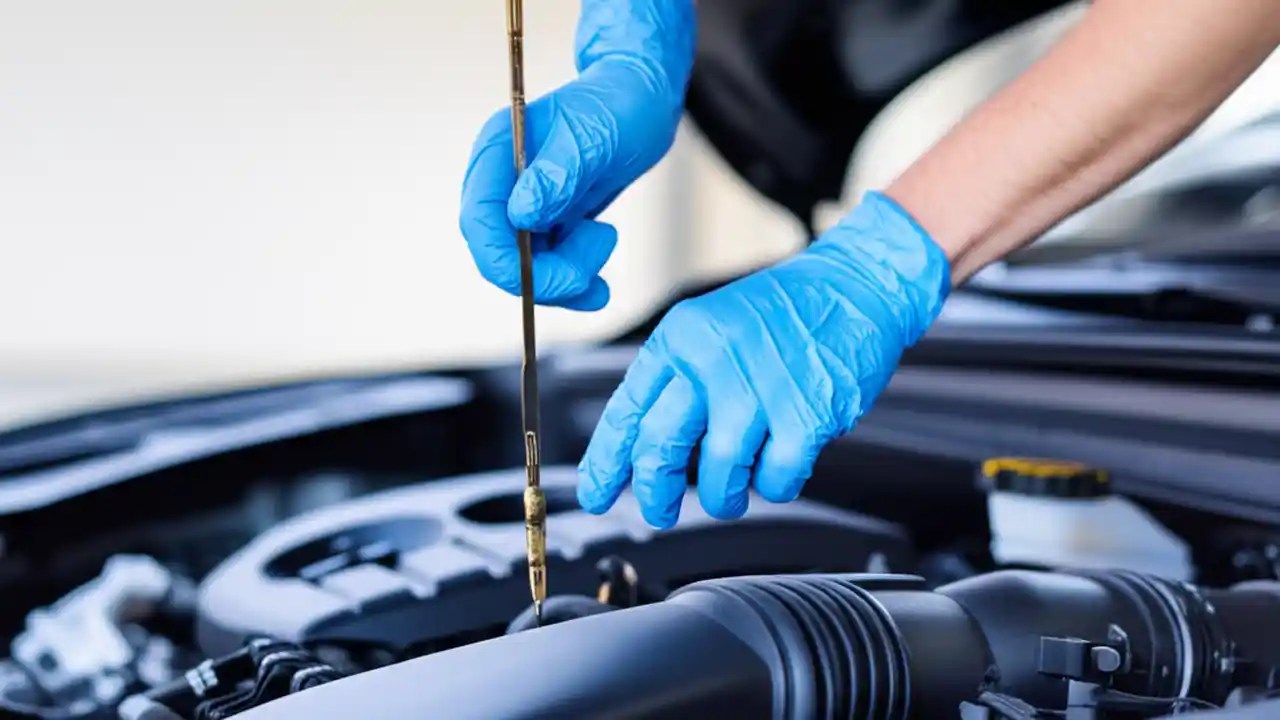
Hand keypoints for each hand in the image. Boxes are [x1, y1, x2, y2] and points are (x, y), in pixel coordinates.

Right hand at [459, 0, 695, 310]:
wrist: (642, 102)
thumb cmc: (619, 106)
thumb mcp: (592, 137)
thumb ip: (556, 174)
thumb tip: (521, 213)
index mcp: (498, 151)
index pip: (480, 219)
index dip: (503, 260)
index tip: (543, 279)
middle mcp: (503, 180)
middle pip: (499, 251)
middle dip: (543, 274)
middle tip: (588, 270)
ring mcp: (524, 203)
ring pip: (526, 267)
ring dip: (566, 276)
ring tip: (605, 241)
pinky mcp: (547, 220)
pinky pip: (549, 266)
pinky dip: (574, 282)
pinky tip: (600, 286)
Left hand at [576, 192, 951, 527]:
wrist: (857, 286)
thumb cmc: (786, 312)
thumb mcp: (712, 327)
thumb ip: (678, 380)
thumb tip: (643, 445)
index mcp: (682, 338)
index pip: (628, 410)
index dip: (606, 461)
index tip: (595, 492)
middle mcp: (713, 363)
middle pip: (659, 449)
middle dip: (654, 494)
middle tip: (658, 510)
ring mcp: (759, 391)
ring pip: (717, 477)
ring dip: (722, 498)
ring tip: (730, 493)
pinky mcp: (806, 416)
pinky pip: (775, 480)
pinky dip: (774, 485)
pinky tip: (779, 466)